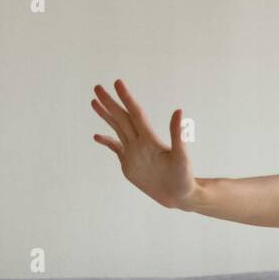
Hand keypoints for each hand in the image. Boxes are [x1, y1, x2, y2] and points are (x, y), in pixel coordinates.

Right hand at [91, 80, 195, 209]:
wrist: (180, 196)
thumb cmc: (184, 177)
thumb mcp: (181, 157)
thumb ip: (178, 135)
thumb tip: (179, 111)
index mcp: (150, 139)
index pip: (136, 114)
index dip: (126, 98)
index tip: (117, 83)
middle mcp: (140, 142)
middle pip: (122, 118)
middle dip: (110, 103)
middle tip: (97, 87)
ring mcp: (133, 152)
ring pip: (117, 129)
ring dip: (106, 115)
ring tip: (94, 101)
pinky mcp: (129, 164)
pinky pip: (115, 148)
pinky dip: (106, 142)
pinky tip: (97, 135)